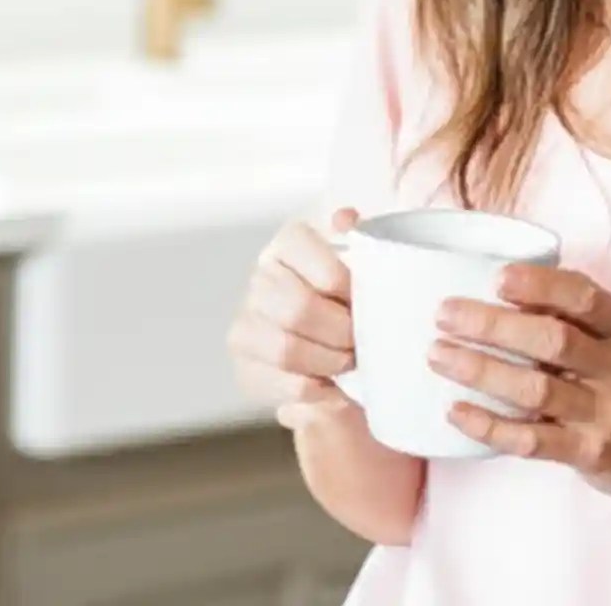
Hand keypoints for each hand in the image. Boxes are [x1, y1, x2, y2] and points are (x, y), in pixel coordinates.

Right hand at [227, 208, 359, 426]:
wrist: (333, 344)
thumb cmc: (353, 298)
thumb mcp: (364, 262)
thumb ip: (361, 236)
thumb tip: (344, 218)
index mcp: (287, 245)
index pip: (303, 250)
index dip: (339, 280)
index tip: (362, 299)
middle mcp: (261, 279)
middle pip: (297, 308)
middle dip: (341, 332)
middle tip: (362, 341)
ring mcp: (247, 323)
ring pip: (287, 349)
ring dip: (330, 362)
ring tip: (350, 363)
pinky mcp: (246, 366)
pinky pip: (283, 385)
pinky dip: (318, 391)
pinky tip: (335, 386)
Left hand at [430, 264, 610, 513]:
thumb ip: (567, 320)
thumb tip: (488, 290)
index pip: (584, 297)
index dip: (540, 286)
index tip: (497, 277)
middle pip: (553, 339)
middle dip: (493, 325)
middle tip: (443, 314)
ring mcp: (604, 413)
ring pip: (537, 388)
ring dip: (482, 370)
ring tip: (437, 355)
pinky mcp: (589, 452)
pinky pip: (533, 440)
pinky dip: (490, 425)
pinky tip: (456, 411)